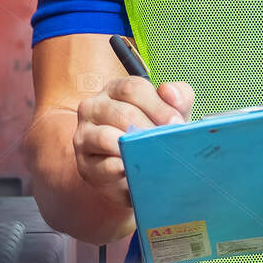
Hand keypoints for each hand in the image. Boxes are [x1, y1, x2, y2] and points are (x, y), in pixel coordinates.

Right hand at [72, 77, 194, 209]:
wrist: (129, 173)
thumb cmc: (149, 135)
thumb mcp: (166, 114)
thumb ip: (177, 96)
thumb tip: (169, 91)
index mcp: (115, 90)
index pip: (133, 88)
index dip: (158, 106)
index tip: (177, 123)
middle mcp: (94, 107)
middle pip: (122, 113)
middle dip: (149, 130)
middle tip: (167, 144)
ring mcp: (85, 135)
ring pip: (107, 137)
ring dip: (134, 148)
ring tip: (152, 156)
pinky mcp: (85, 163)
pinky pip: (103, 165)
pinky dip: (121, 169)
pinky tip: (134, 170)